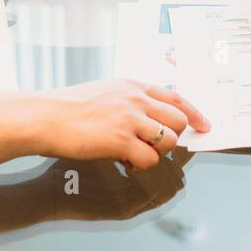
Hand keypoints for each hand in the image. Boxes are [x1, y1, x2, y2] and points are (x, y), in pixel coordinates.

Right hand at [0, 79, 210, 170]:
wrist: (46, 116)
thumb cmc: (68, 107)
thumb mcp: (106, 92)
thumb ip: (130, 101)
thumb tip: (150, 122)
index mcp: (133, 86)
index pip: (176, 98)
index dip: (195, 113)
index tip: (204, 125)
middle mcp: (136, 98)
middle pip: (178, 121)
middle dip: (171, 138)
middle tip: (153, 147)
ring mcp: (130, 118)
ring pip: (168, 141)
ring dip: (155, 153)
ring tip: (133, 154)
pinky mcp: (121, 139)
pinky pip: (149, 159)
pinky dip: (140, 165)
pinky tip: (124, 162)